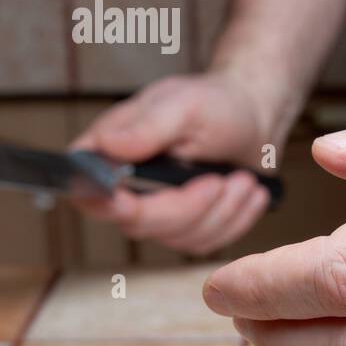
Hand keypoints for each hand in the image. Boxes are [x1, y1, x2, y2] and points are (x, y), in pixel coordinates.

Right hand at [71, 69, 281, 254]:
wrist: (256, 118)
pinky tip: (251, 194)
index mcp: (110, 152)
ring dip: (222, 211)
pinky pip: (207, 242)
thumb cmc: (217, 103)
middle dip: (189, 206)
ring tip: (244, 179)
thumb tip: (109, 145)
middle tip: (220, 181)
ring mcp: (158, 211)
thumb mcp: (185, 106)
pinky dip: (236, 220)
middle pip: (140, 224)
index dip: (108, 203)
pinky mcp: (189, 227)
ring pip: (179, 238)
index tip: (131, 201)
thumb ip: (149, 126)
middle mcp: (127, 187)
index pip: (89, 192)